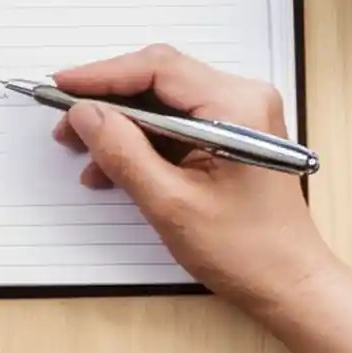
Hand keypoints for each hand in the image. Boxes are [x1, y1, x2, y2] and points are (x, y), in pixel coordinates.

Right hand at [52, 44, 334, 311]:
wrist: (290, 283)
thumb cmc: (245, 250)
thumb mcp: (170, 203)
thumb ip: (123, 151)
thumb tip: (84, 114)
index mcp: (237, 106)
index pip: (157, 69)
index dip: (102, 75)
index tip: (62, 86)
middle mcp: (243, 98)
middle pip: (158, 78)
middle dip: (108, 100)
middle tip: (66, 123)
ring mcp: (239, 114)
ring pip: (163, 100)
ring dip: (121, 123)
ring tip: (85, 152)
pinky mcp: (232, 132)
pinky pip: (176, 121)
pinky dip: (142, 139)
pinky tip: (114, 167)